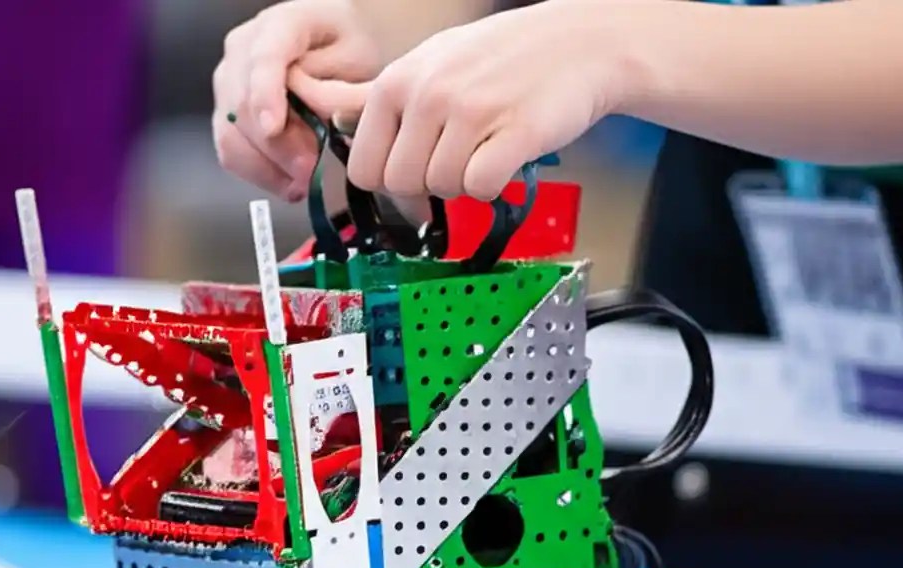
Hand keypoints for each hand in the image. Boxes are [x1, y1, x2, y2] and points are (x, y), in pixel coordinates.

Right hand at [212, 0, 383, 201]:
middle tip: (310, 170)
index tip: (273, 128)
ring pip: (231, 133)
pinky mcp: (228, 113)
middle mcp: (242, 50)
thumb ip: (338, 89)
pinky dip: (261, 172)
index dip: (264, 95)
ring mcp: (230, 82)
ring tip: (305, 181)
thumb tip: (314, 124)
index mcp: (278, 25)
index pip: (263, 58)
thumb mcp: (360, 60)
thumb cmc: (349, 46)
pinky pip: (232, 150)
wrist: (339, 42)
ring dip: (268, 165)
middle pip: (242, 104)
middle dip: (276, 146)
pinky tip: (291, 183)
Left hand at [295, 1, 637, 200]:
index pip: (364, 167)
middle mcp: (428, 94)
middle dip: (425, 187)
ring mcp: (471, 112)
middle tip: (456, 163)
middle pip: (399, 185)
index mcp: (397, 82)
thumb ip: (379, 99)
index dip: (388, 182)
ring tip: (485, 149)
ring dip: (464, 183)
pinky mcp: (513, 133)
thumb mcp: (429, 63)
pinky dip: (493, 187)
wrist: (577, 43)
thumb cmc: (502, 58)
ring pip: (441, 188)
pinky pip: (480, 189)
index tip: (413, 174)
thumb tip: (325, 114)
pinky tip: (504, 159)